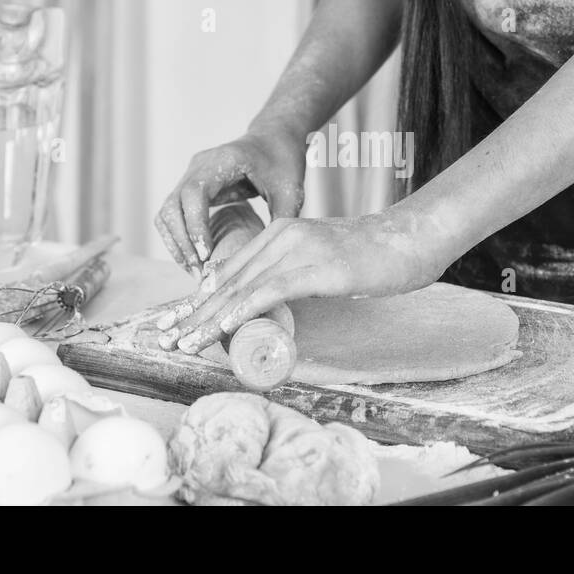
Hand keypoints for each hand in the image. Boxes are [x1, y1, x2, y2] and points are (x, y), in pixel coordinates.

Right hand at [154, 125, 305, 276]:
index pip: (194, 192)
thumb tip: (269, 257)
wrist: (274, 137)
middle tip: (200, 271)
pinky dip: (178, 238)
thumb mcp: (290, 190)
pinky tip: (193, 259)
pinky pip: (174, 215)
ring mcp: (191, 175)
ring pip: (167, 212)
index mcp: (223, 160)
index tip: (204, 254)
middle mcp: (200, 166)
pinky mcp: (191, 187)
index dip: (195, 225)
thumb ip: (281, 220)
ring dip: (176, 243)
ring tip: (195, 271)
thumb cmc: (283, 160)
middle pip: (173, 205)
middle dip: (182, 242)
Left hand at [157, 208, 451, 353]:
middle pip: (228, 279)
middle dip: (195, 312)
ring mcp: (298, 249)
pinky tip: (225, 326)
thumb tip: (270, 300)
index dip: (199, 299)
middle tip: (167, 338)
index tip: (176, 323)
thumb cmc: (368, 259)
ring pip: (242, 288)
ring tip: (185, 341)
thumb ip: (292, 272)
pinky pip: (271, 290)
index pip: (229, 269)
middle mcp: (281, 235)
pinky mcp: (316, 267)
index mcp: (278, 231)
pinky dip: (244, 309)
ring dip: (210, 319)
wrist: (406, 243)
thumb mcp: (319, 260)